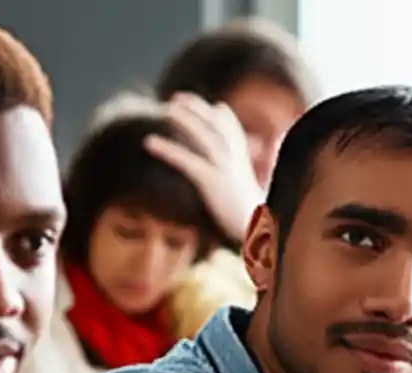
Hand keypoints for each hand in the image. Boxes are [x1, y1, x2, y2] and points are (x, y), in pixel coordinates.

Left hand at [144, 92, 263, 245]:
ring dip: (186, 119)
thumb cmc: (258, 221)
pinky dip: (168, 149)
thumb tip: (254, 184)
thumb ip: (252, 184)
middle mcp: (236, 162)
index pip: (235, 133)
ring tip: (165, 109)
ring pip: (205, 136)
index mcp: (244, 165)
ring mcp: (225, 170)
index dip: (225, 118)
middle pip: (217, 126)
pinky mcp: (212, 182)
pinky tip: (148, 142)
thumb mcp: (256, 198)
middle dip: (199, 109)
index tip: (217, 106)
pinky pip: (187, 160)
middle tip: (177, 98)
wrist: (263, 233)